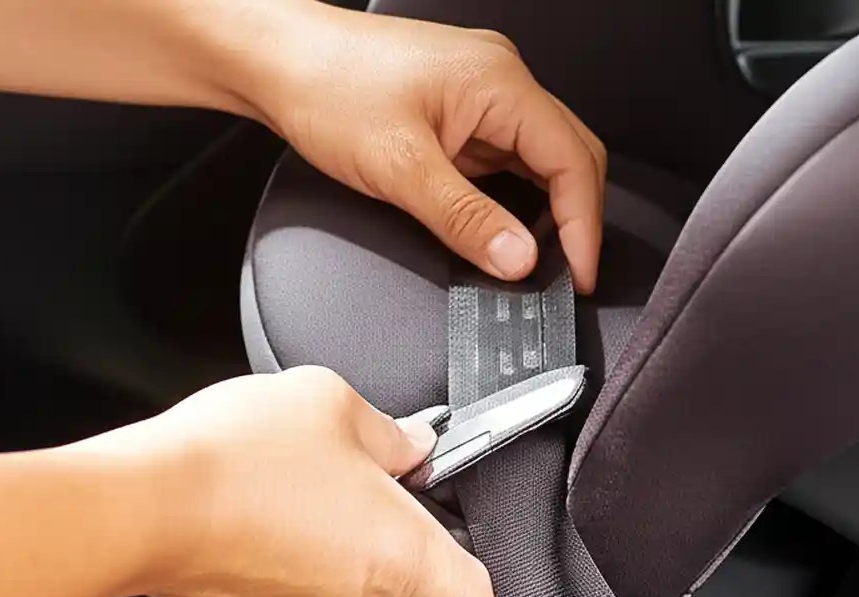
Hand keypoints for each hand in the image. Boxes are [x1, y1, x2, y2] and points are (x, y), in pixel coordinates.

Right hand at [94, 368, 501, 596]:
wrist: (141, 504)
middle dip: (397, 530)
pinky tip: (269, 507)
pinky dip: (300, 554)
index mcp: (402, 555)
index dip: (503, 589)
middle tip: (367, 477)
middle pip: (413, 581)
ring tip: (304, 484)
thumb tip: (410, 445)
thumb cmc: (238, 458)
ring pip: (354, 583)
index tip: (497, 562)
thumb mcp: (335, 403)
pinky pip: (304, 588)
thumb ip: (391, 431)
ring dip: (344, 540)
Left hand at [208, 0, 606, 292]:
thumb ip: (465, 219)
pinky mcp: (459, 109)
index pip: (573, 158)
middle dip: (575, 218)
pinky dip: (514, 195)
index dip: (584, 224)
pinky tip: (502, 224)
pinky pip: (507, 156)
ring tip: (538, 258)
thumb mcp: (399, 167)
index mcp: (499, 82)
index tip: (578, 273)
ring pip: (540, 157)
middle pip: (569, 155)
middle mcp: (500, 79)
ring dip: (545, 207)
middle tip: (567, 274)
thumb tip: (518, 259)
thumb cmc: (325, 87)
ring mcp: (481, 93)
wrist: (275, 59)